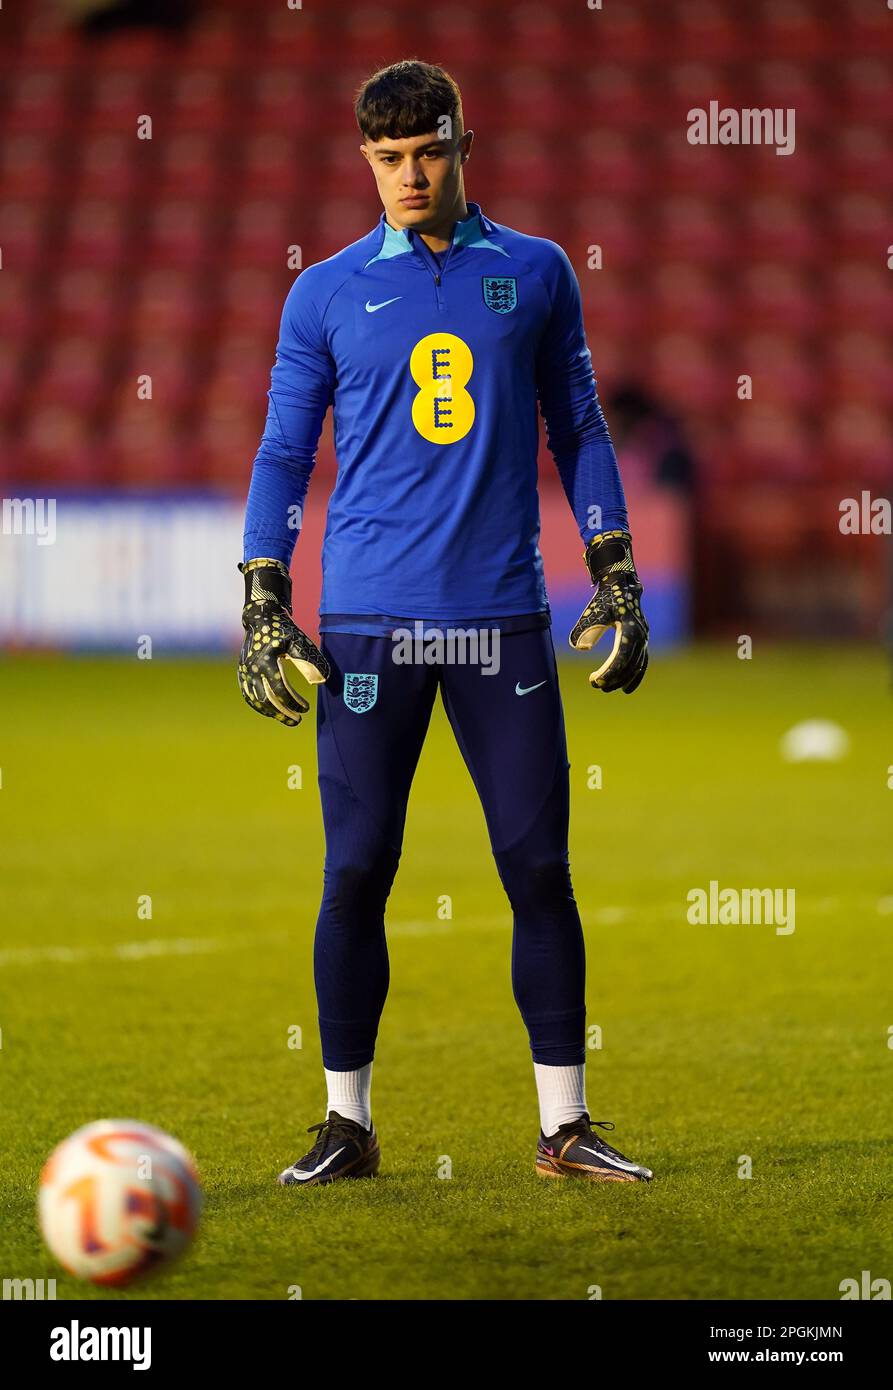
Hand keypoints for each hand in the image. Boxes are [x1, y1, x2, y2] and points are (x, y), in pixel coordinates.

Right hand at [237, 558, 329, 725]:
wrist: (260, 618)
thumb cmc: (283, 630)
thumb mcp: (299, 642)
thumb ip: (309, 661)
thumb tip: (322, 681)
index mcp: (266, 661)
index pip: (280, 690)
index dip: (293, 702)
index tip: (306, 708)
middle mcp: (252, 669)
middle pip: (266, 700)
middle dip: (282, 713)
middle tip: (297, 721)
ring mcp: (244, 671)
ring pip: (255, 700)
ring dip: (271, 712)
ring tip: (287, 719)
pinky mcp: (242, 673)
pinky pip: (248, 695)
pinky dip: (259, 706)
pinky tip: (272, 712)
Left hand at [568, 529, 648, 693]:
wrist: (621, 586)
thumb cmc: (605, 599)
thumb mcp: (593, 613)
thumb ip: (584, 629)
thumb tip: (579, 648)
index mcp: (629, 629)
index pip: (620, 658)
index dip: (609, 672)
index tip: (595, 681)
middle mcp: (640, 636)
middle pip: (629, 665)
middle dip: (613, 678)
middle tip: (595, 686)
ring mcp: (644, 639)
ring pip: (636, 667)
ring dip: (622, 680)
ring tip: (605, 689)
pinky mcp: (642, 642)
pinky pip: (641, 664)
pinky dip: (634, 677)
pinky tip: (625, 689)